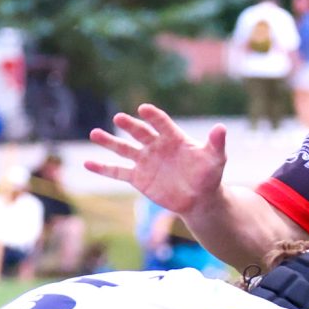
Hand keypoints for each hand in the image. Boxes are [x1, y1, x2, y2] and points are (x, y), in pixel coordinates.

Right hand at [86, 104, 226, 215]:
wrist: (200, 198)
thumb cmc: (209, 175)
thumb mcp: (215, 159)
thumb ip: (216, 143)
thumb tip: (221, 128)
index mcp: (173, 138)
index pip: (161, 123)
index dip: (153, 117)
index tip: (144, 109)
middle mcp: (156, 146)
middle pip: (140, 133)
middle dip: (130, 126)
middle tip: (120, 119)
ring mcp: (145, 161)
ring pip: (124, 149)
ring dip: (109, 142)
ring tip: (94, 133)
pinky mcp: (138, 178)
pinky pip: (117, 172)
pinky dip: (103, 168)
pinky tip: (87, 163)